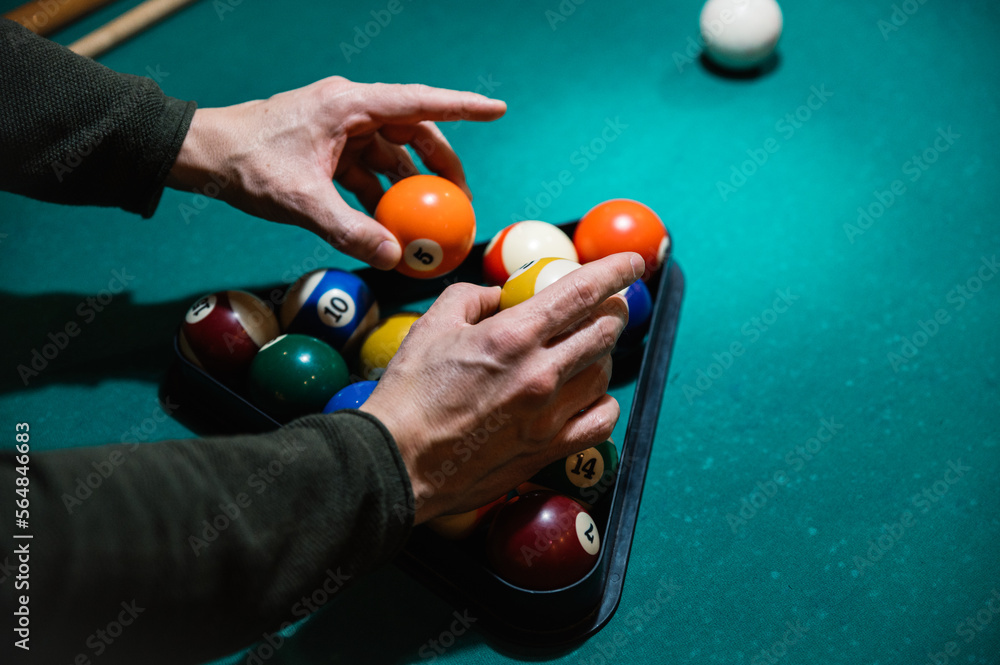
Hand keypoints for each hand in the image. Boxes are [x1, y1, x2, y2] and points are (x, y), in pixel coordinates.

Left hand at [165, 77, 505, 268]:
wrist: (201, 156)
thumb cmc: (246, 164)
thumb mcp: (301, 202)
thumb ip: (349, 230)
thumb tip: (394, 257)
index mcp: (349, 105)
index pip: (419, 104)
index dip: (463, 107)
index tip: (498, 109)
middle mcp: (350, 110)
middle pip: (412, 132)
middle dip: (440, 166)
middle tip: (461, 201)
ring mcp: (339, 129)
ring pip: (391, 155)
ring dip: (408, 188)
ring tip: (426, 223)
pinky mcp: (328, 148)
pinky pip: (368, 171)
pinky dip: (380, 196)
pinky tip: (387, 225)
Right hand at [360, 253, 644, 523]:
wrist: (397, 463)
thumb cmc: (409, 396)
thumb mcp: (432, 326)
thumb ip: (472, 298)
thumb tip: (498, 295)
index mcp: (513, 336)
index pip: (583, 292)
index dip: (616, 271)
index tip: (633, 263)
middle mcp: (540, 374)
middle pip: (605, 330)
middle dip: (612, 310)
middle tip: (605, 305)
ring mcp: (549, 416)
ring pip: (604, 372)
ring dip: (602, 354)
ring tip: (585, 349)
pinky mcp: (549, 450)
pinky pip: (602, 421)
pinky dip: (603, 403)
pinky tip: (587, 395)